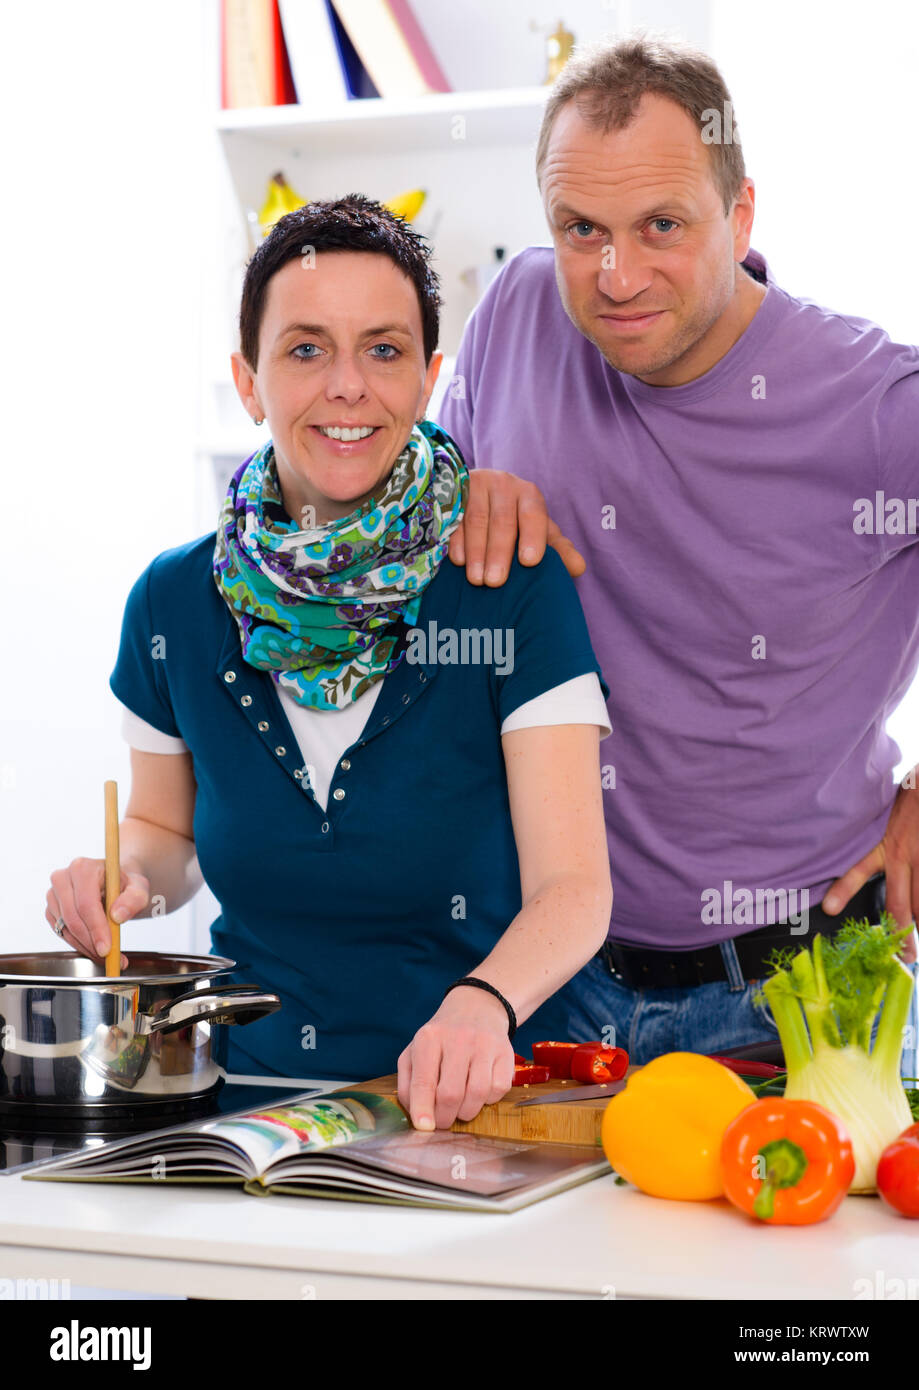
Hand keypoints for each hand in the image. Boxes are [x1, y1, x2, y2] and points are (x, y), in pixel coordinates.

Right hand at [46, 857, 149, 967]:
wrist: (112, 883)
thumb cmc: (124, 885)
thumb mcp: (138, 889)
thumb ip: (133, 900)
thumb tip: (118, 916)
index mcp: (83, 868)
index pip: (86, 904)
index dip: (96, 929)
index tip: (107, 948)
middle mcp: (63, 878)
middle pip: (73, 918)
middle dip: (91, 942)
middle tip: (109, 956)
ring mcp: (53, 894)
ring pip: (66, 929)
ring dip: (86, 946)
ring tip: (107, 954)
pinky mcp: (51, 909)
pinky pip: (61, 933)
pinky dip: (78, 944)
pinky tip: (94, 947)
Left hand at [397, 986, 514, 1129]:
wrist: (476, 1007)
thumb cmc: (441, 1038)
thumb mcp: (415, 1051)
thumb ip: (409, 1084)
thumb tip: (418, 1116)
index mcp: (429, 1038)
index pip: (424, 1082)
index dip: (423, 1109)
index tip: (423, 1128)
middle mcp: (458, 1038)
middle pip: (451, 1094)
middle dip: (445, 1117)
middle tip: (443, 1121)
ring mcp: (484, 1044)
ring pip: (477, 1094)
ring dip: (466, 1112)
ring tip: (460, 1108)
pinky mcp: (506, 1051)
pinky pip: (498, 1089)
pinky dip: (488, 1100)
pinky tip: (480, 1091)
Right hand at [448, 469, 585, 584]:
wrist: (479, 492)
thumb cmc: (515, 519)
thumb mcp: (537, 531)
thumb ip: (557, 550)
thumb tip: (579, 568)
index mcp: (529, 495)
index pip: (533, 514)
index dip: (532, 537)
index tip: (530, 562)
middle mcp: (504, 485)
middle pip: (502, 520)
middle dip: (499, 553)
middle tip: (496, 582)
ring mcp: (476, 486)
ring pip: (476, 520)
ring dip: (476, 552)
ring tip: (476, 580)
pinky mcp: (453, 493)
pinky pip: (454, 517)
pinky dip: (456, 541)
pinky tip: (458, 562)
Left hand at [822, 772, 918, 963]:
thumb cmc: (910, 799)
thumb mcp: (884, 815)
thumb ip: (874, 840)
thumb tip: (866, 854)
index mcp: (885, 845)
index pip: (859, 868)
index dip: (843, 888)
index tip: (829, 908)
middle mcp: (904, 855)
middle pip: (902, 904)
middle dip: (904, 935)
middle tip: (906, 958)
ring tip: (917, 943)